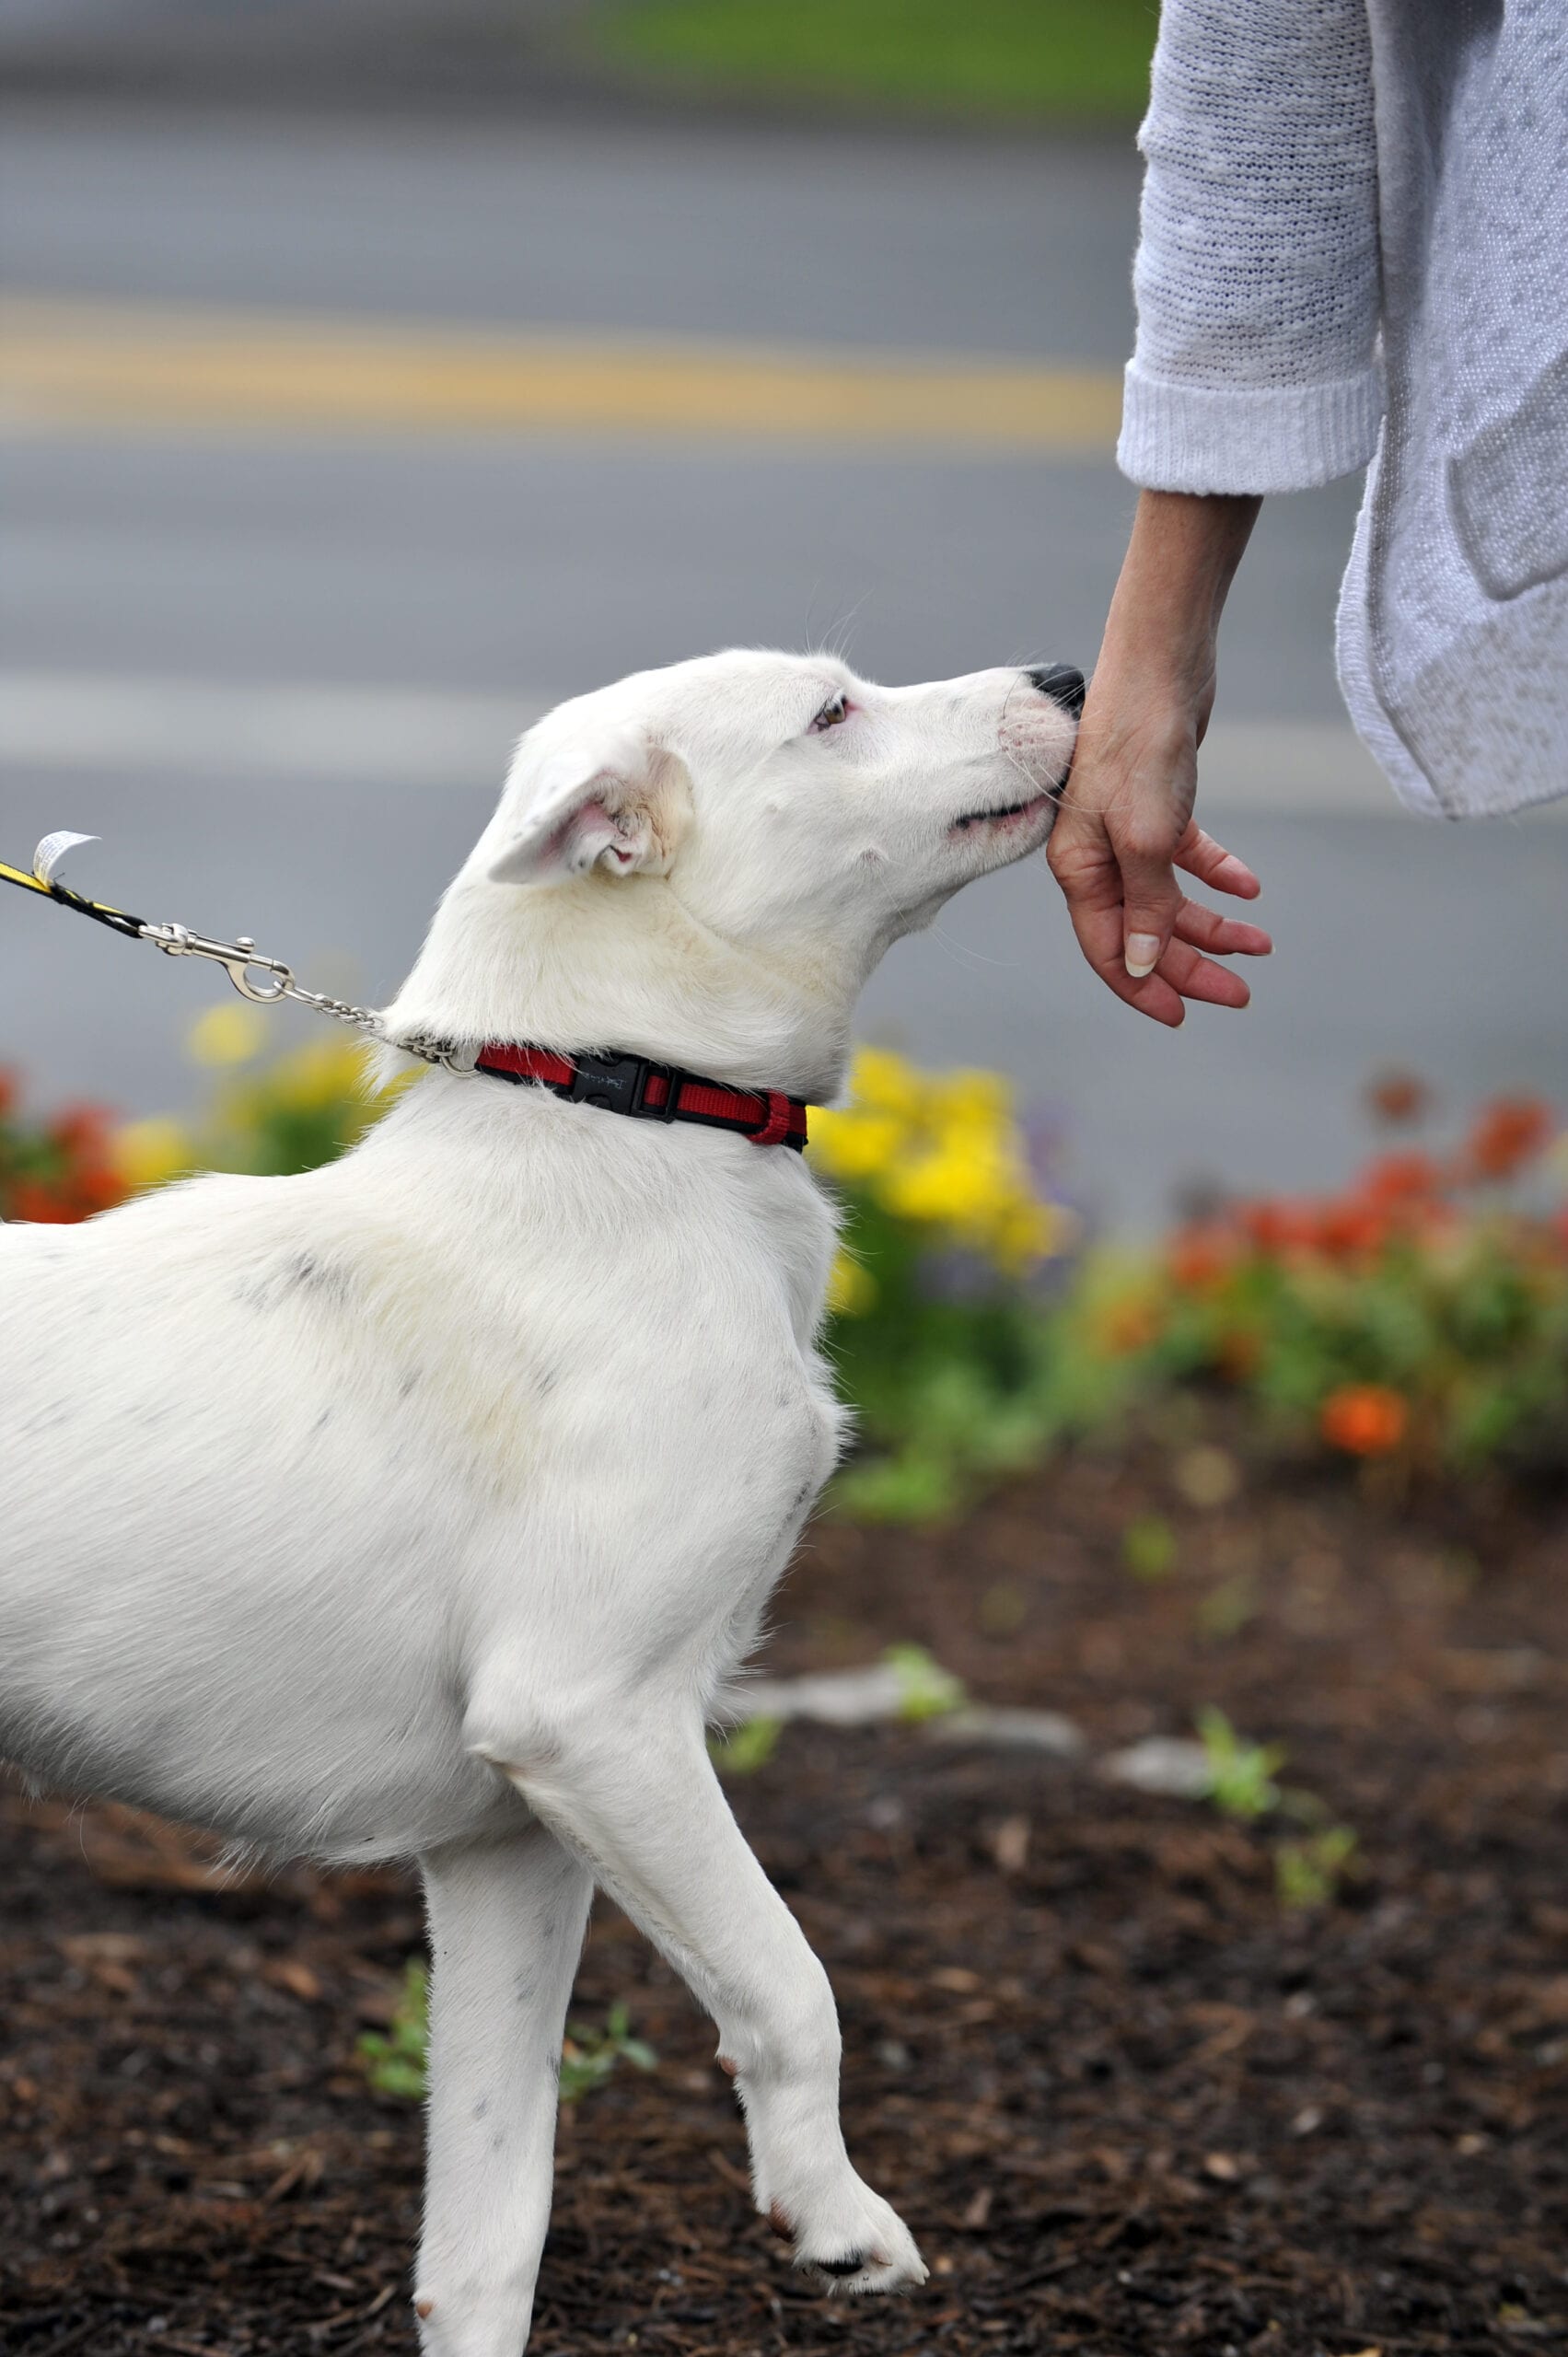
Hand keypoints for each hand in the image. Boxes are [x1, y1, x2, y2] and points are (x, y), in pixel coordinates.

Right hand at [1048, 490, 1271, 1025]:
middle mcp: (1098, 856)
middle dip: (1191, 965)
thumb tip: (1142, 964)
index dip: (1145, 987)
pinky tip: (1249, 887)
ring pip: (1169, 900)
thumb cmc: (1139, 743)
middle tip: (1242, 993)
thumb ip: (1146, 904)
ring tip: (1261, 944)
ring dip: (1213, 925)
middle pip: (1145, 931)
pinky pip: (1187, 857)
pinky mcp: (1160, 804)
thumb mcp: (1146, 836)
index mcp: (1078, 869)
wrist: (1162, 661)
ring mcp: (1128, 830)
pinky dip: (1217, 875)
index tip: (1185, 1016)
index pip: (1108, 948)